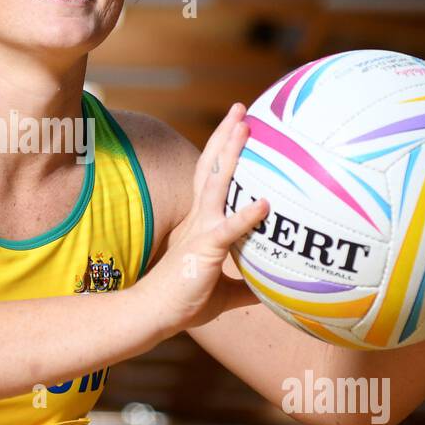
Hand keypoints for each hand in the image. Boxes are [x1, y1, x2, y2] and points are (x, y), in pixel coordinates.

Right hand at [134, 103, 270, 335]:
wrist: (151, 315)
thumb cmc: (183, 303)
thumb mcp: (223, 293)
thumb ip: (246, 287)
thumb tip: (273, 293)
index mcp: (200, 222)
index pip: (212, 178)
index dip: (223, 151)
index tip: (238, 127)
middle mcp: (199, 219)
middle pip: (212, 168)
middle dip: (226, 137)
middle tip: (241, 109)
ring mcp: (200, 231)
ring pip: (217, 184)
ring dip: (232, 154)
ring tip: (245, 127)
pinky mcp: (204, 250)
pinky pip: (228, 230)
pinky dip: (246, 215)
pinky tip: (265, 203)